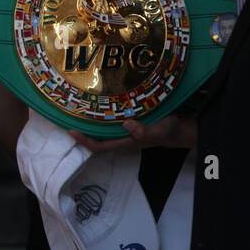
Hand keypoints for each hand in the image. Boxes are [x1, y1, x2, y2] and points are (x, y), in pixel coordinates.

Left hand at [70, 115, 197, 153]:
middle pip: (95, 139)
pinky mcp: (129, 124)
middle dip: (81, 131)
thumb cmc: (170, 131)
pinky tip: (97, 103)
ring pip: (101, 131)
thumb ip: (145, 131)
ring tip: (76, 108)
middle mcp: (121, 139)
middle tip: (67, 115)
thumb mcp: (161, 130)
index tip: (70, 131)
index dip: (83, 141)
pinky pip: (110, 122)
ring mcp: (125, 132)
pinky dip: (101, 115)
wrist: (183, 129)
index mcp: (125, 143)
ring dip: (89, 123)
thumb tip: (126, 125)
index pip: (98, 146)